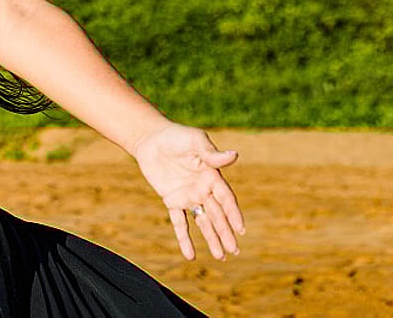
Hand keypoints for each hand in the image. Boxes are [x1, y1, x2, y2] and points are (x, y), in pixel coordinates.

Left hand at [132, 121, 243, 260]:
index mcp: (212, 176)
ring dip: (211, 239)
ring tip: (220, 257)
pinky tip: (190, 255)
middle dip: (226, 232)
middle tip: (234, 251)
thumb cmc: (177, 137)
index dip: (234, 214)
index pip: (226, 199)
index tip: (241, 230)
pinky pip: (179, 222)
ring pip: (202, 222)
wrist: (151, 138)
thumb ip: (212, 154)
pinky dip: (184, 238)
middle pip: (217, 215)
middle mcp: (203, 189)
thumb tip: (234, 155)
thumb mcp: (196, 142)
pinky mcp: (171, 200)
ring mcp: (188, 196)